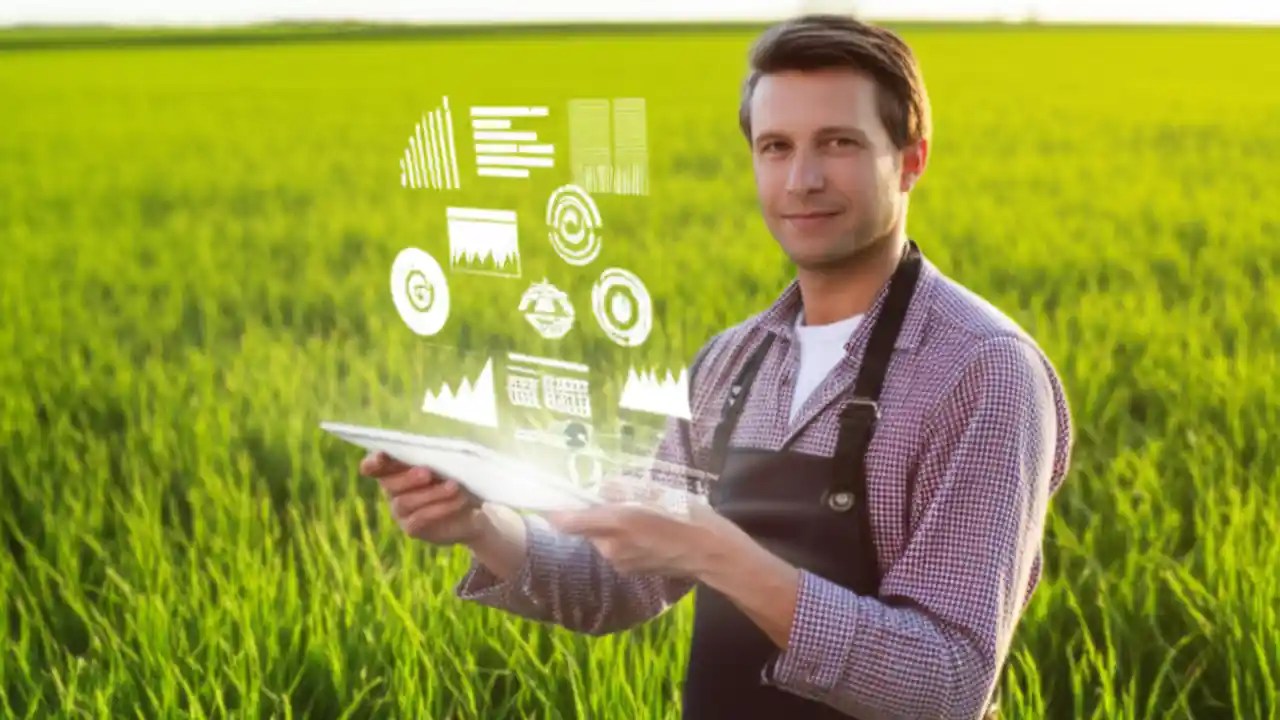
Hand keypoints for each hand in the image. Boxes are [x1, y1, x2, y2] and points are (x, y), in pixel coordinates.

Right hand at [360, 451, 487, 545]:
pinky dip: (440, 508)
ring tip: (454, 486)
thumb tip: (441, 450)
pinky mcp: (412, 527)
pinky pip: (418, 519)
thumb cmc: (459, 474)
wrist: (475, 508)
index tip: (382, 456)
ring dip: (431, 493)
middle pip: (388, 483)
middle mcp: (393, 488)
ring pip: (404, 502)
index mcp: (394, 466)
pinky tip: (458, 501)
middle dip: (408, 477)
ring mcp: (400, 510)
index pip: (372, 466)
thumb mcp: (452, 462)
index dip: (374, 462)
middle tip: (428, 473)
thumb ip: (439, 456)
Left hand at [544, 499, 744, 577]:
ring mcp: (620, 562)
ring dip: (611, 527)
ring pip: (603, 539)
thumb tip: (601, 487)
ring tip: (638, 515)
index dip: (553, 511)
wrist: (711, 552)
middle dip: (593, 515)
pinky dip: (623, 539)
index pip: (569, 521)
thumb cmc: (687, 514)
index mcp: (616, 523)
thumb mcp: (655, 491)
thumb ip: (622, 488)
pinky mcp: (630, 571)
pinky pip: (616, 549)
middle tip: (613, 500)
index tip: (543, 500)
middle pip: (587, 528)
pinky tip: (647, 532)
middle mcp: (611, 547)